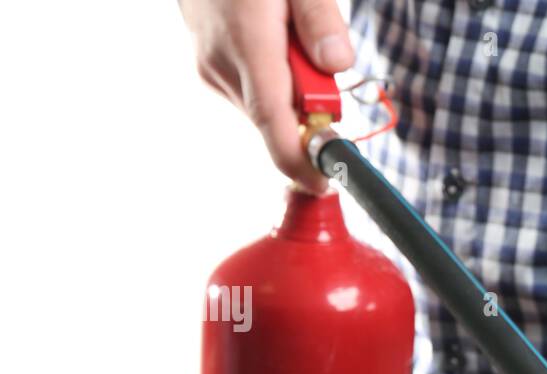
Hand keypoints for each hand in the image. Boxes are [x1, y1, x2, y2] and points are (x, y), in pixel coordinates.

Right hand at [180, 0, 353, 191]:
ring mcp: (211, 71)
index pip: (273, 122)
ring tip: (291, 43)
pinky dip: (276, 87)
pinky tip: (276, 49)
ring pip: (267, 110)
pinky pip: (255, 97)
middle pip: (278, 120)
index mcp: (248, 43)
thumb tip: (337, 63)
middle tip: (320, 67)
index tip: (324, 181)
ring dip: (293, 96)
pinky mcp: (209, 72)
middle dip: (310, 113)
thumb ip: (321, 20)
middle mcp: (222, 65)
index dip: (299, 161)